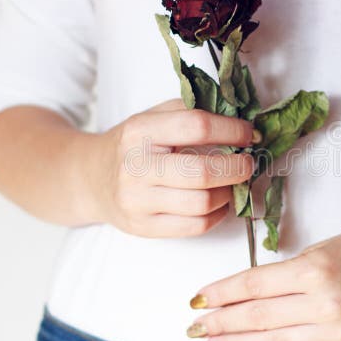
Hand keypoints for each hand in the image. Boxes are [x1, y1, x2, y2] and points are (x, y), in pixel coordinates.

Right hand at [88, 98, 256, 237]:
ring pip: (203, 203)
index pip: (197, 126)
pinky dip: (217, 215)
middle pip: (204, 172)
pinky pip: (195, 226)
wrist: (90, 179)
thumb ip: (189, 112)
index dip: (232, 130)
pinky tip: (218, 202)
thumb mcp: (152, 117)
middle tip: (249, 163)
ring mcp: (138, 201)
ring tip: (232, 183)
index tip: (250, 134)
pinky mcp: (143, 227)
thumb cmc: (132, 146)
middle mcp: (136, 166)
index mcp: (140, 131)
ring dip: (229, 192)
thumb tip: (239, 117)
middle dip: (238, 167)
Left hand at [185, 220, 340, 340]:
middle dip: (219, 324)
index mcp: (317, 269)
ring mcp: (340, 331)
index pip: (253, 285)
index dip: (220, 294)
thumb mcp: (325, 248)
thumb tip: (245, 296)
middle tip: (193, 327)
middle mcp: (326, 303)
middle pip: (257, 318)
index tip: (196, 299)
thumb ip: (288, 275)